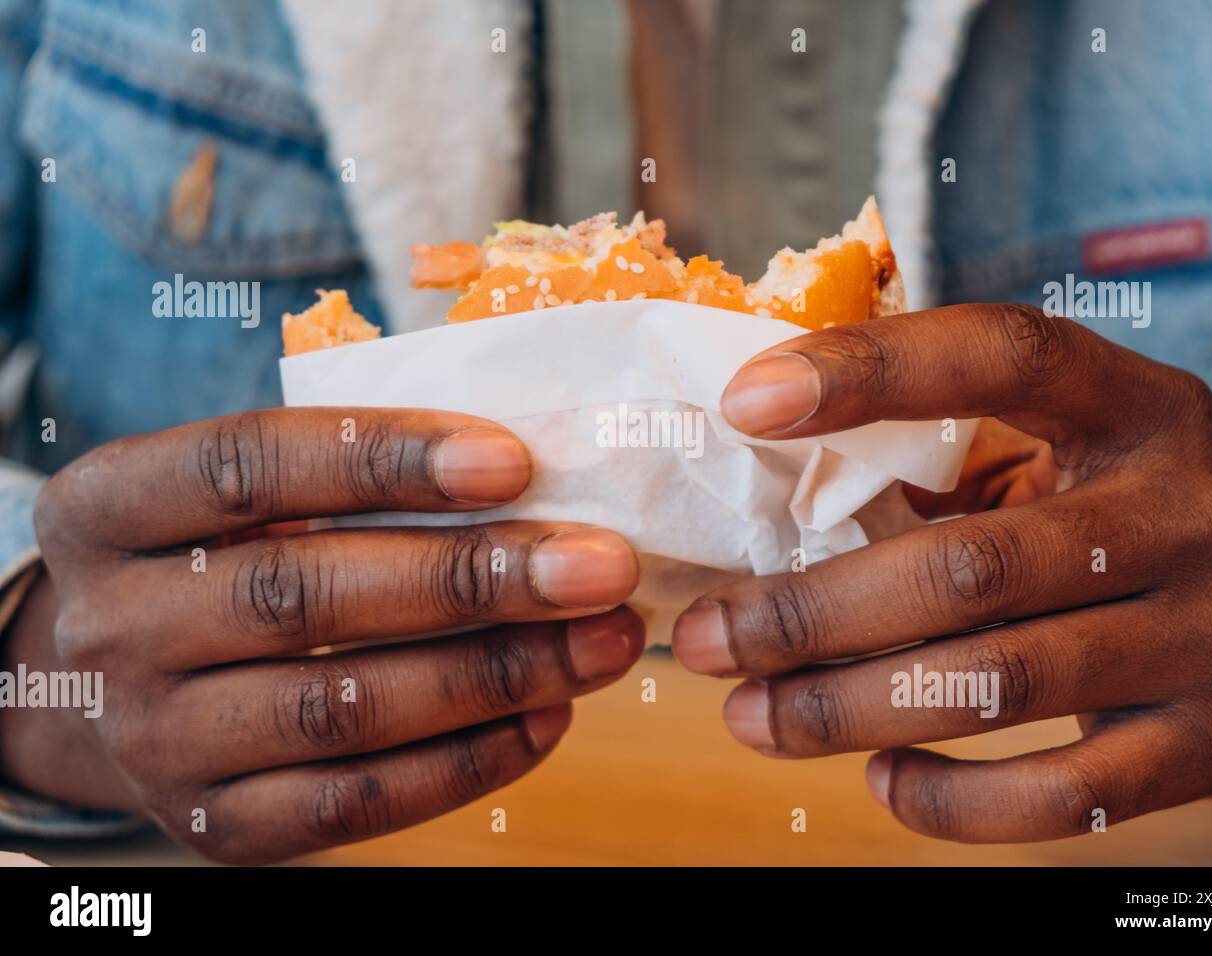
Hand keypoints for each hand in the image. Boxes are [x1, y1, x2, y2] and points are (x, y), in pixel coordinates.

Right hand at [1, 408, 640, 862]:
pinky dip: (466, 762)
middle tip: (600, 564)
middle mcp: (114, 627)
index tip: (512, 459)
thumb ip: (349, 474)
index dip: (382, 458)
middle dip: (473, 578)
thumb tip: (531, 471)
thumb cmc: (220, 559)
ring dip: (494, 673)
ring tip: (603, 640)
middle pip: (304, 595)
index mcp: (107, 508)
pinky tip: (549, 715)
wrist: (110, 693)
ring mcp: (155, 740)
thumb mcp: (240, 496)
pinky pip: (353, 804)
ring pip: (340, 708)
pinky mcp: (216, 826)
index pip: (246, 465)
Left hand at [673, 303, 1211, 841]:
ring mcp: (1205, 636)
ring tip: (749, 715)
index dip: (871, 370)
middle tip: (708, 636)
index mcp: (1135, 407)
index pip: (1003, 357)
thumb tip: (766, 488)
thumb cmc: (1131, 514)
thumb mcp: (1076, 447)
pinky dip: (952, 801)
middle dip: (811, 611)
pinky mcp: (1205, 746)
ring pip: (996, 685)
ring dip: (845, 710)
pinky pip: (1062, 797)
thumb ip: (953, 454)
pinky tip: (880, 778)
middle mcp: (1181, 514)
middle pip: (969, 567)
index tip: (746, 400)